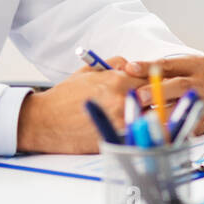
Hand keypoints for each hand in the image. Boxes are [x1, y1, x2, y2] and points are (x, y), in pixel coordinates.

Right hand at [15, 64, 145, 152]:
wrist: (44, 121)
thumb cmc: (64, 96)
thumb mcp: (88, 71)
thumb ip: (114, 63)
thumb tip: (132, 64)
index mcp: (117, 81)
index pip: (150, 78)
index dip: (155, 82)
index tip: (158, 86)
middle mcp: (121, 100)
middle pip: (154, 98)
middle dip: (157, 99)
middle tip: (159, 102)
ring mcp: (119, 122)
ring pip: (149, 118)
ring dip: (151, 117)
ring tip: (151, 119)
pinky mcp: (114, 140)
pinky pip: (137, 136)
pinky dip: (141, 134)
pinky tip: (141, 134)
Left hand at [124, 55, 203, 135]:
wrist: (201, 92)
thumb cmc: (179, 78)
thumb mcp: (170, 68)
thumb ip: (150, 69)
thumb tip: (128, 69)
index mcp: (197, 64)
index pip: (170, 65)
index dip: (149, 68)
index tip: (130, 70)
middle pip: (181, 86)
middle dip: (157, 92)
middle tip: (138, 97)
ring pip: (184, 108)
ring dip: (162, 113)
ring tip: (142, 116)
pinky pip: (186, 125)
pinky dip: (169, 127)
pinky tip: (155, 128)